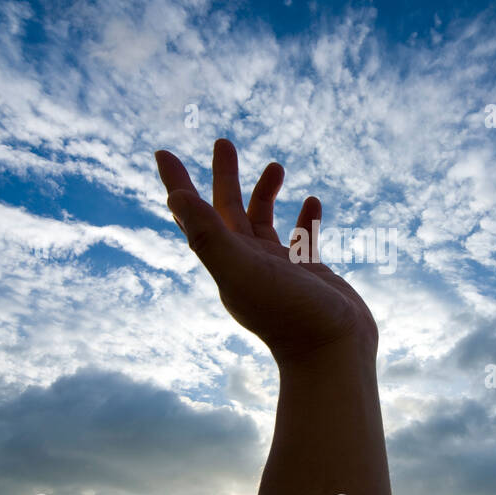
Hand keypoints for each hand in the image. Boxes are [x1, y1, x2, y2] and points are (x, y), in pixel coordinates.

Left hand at [154, 139, 377, 363]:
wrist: (333, 353)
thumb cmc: (287, 314)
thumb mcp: (241, 270)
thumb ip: (208, 236)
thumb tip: (174, 196)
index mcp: (226, 260)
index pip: (194, 214)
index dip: (178, 183)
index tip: (163, 153)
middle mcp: (248, 263)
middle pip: (228, 211)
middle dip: (224, 177)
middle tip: (223, 142)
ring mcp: (279, 269)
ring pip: (265, 222)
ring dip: (265, 192)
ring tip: (275, 165)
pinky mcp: (310, 274)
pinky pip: (304, 238)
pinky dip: (305, 218)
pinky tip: (312, 200)